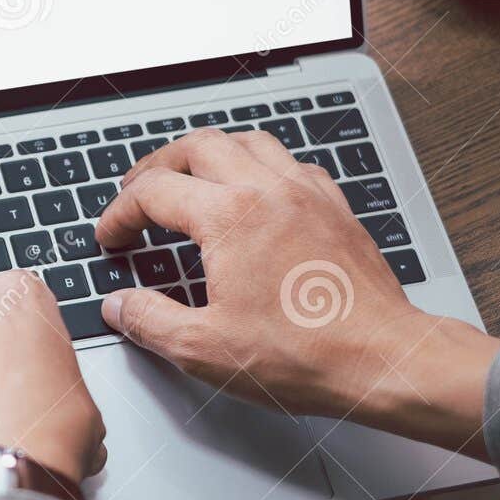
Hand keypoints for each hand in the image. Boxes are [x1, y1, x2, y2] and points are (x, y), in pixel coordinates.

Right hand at [93, 128, 499, 453]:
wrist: (385, 359)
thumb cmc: (307, 354)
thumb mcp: (206, 349)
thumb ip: (150, 321)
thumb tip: (119, 306)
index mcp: (229, 217)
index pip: (154, 191)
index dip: (120, 212)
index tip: (113, 237)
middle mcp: (268, 191)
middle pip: (197, 146)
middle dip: (157, 166)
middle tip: (138, 192)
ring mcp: (307, 194)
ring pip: (247, 140)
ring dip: (209, 153)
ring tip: (190, 177)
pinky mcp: (335, 208)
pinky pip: (291, 163)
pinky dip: (260, 166)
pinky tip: (255, 192)